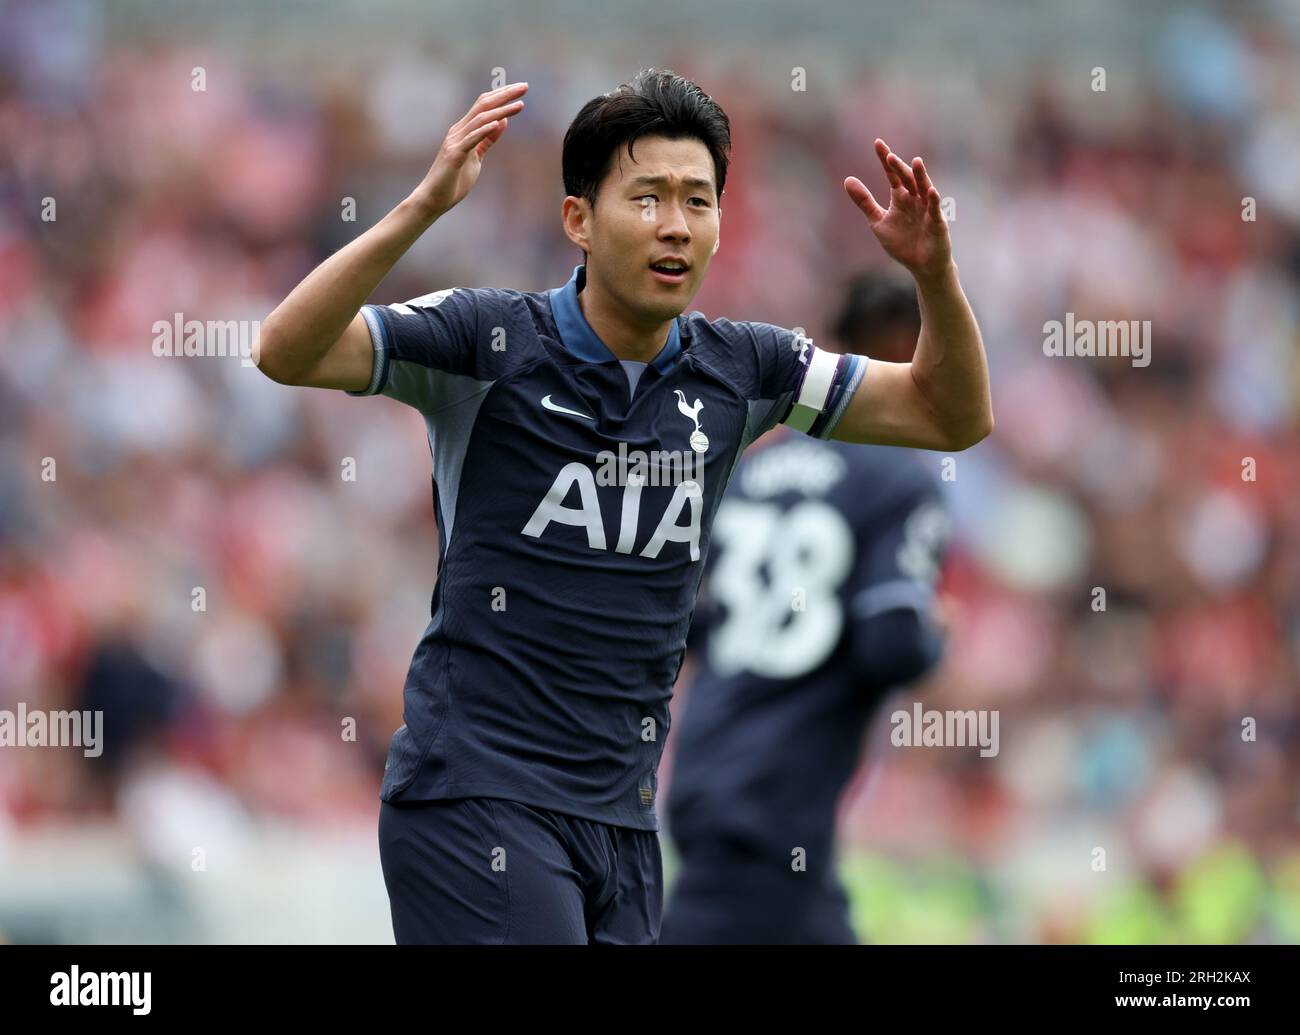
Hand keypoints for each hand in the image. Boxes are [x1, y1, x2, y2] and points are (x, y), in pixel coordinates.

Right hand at [410, 82, 527, 217]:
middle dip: (505, 94)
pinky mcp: (454, 155)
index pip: (484, 105)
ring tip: (520, 105)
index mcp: (464, 130)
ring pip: (480, 119)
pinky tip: (498, 122)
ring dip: (501, 110)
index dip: (502, 95)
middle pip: (483, 106)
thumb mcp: (477, 157)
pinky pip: (471, 139)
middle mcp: (458, 131)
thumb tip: (502, 121)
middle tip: (525, 86)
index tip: (520, 88)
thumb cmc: (454, 180)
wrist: (433, 199)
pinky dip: (484, 130)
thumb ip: (487, 140)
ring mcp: (455, 142)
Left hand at [845, 139, 951, 277]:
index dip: (885, 160)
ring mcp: (927, 209)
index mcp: (900, 198)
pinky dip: (933, 200)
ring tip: (916, 162)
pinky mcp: (937, 222)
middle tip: (889, 156)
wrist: (921, 265)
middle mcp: (915, 199)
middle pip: (907, 179)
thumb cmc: (902, 244)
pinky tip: (930, 190)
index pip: (892, 175)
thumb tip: (847, 179)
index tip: (877, 143)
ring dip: (920, 176)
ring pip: (924, 189)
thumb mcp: (877, 222)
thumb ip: (864, 201)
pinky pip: (935, 209)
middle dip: (899, 168)